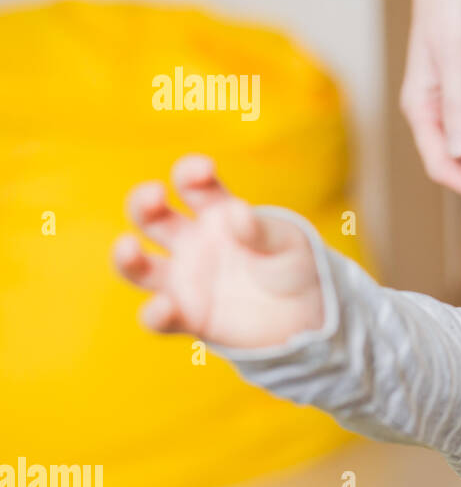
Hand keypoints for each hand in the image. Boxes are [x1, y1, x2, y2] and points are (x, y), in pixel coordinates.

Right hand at [112, 154, 325, 348]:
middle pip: (152, 217)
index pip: (193, 185)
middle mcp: (192, 241)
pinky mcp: (188, 317)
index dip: (191, 173)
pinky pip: (160, 317)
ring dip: (126, 257)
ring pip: (139, 266)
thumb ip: (261, 230)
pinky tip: (165, 308)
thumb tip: (235, 212)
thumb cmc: (294, 266)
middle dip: (143, 202)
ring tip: (129, 247)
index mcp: (217, 212)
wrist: (309, 315)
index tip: (203, 169)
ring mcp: (185, 279)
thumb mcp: (288, 243)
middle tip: (154, 195)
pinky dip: (156, 314)